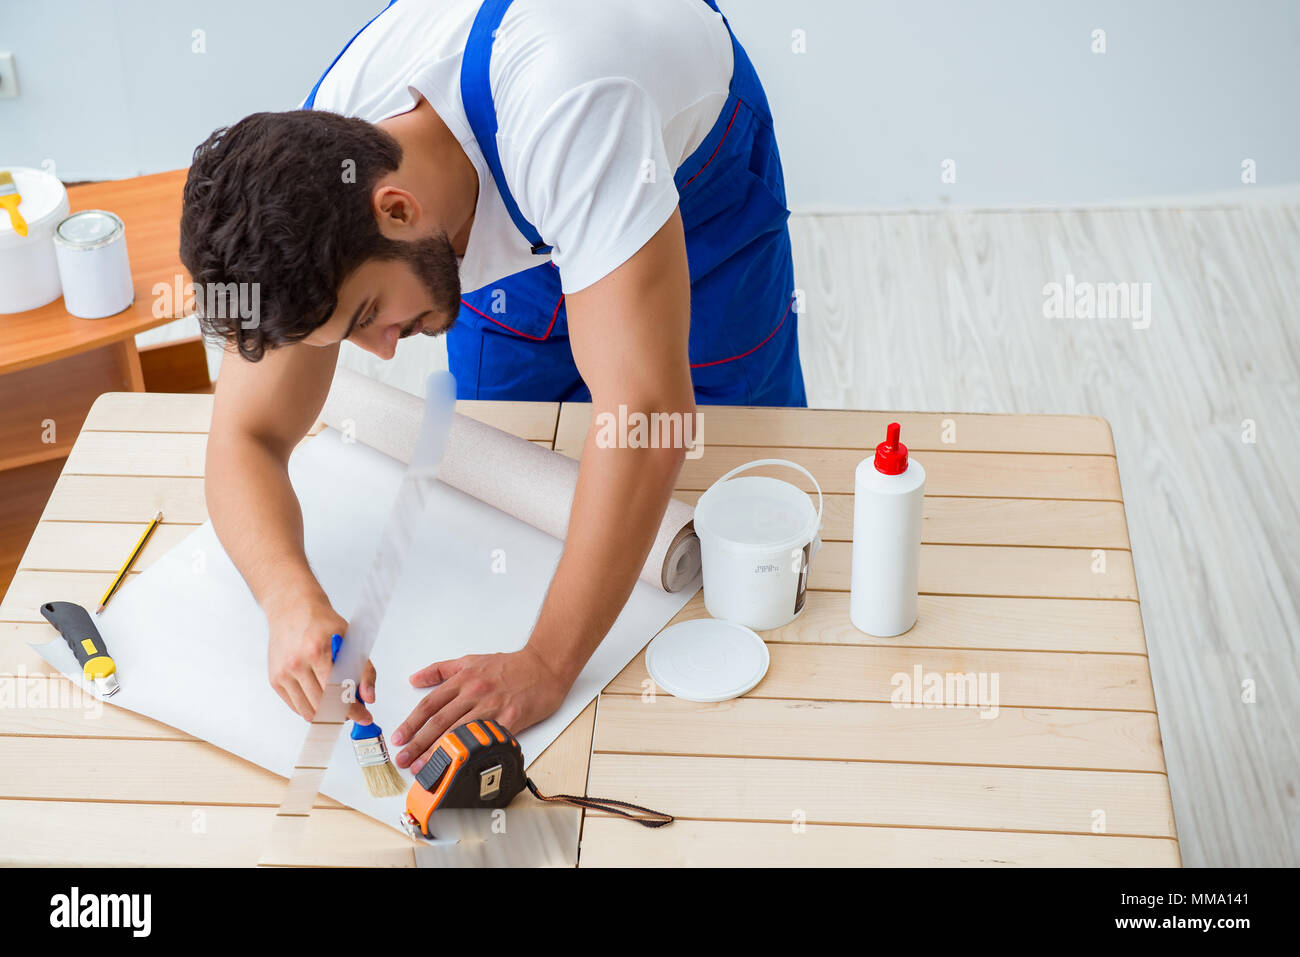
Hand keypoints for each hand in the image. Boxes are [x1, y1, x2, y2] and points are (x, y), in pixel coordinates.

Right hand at [265, 592, 376, 722]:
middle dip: (342, 715)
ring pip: (308, 710)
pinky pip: (296, 706)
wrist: (292, 609)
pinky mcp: (275, 679)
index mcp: (317, 650)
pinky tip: (322, 703)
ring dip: (327, 716)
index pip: (338, 691)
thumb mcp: (352, 639)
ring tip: (339, 708)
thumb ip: (364, 670)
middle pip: (322, 705)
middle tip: (354, 714)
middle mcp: (296, 663)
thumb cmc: (323, 624)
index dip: (354, 709)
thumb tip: (368, 698)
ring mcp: (283, 672)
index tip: (365, 716)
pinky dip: (312, 710)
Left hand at [391, 646, 570, 773]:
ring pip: (459, 732)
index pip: (430, 704)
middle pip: (439, 721)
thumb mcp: (470, 660)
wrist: (543, 666)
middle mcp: (474, 693)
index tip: (398, 739)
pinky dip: (473, 752)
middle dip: (418, 743)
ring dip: (439, 752)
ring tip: (424, 768)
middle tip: (404, 760)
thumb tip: (415, 679)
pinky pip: (487, 738)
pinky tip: (462, 764)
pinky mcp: (510, 718)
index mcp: (462, 680)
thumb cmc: (509, 666)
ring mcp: (492, 706)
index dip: (412, 723)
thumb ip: (441, 670)